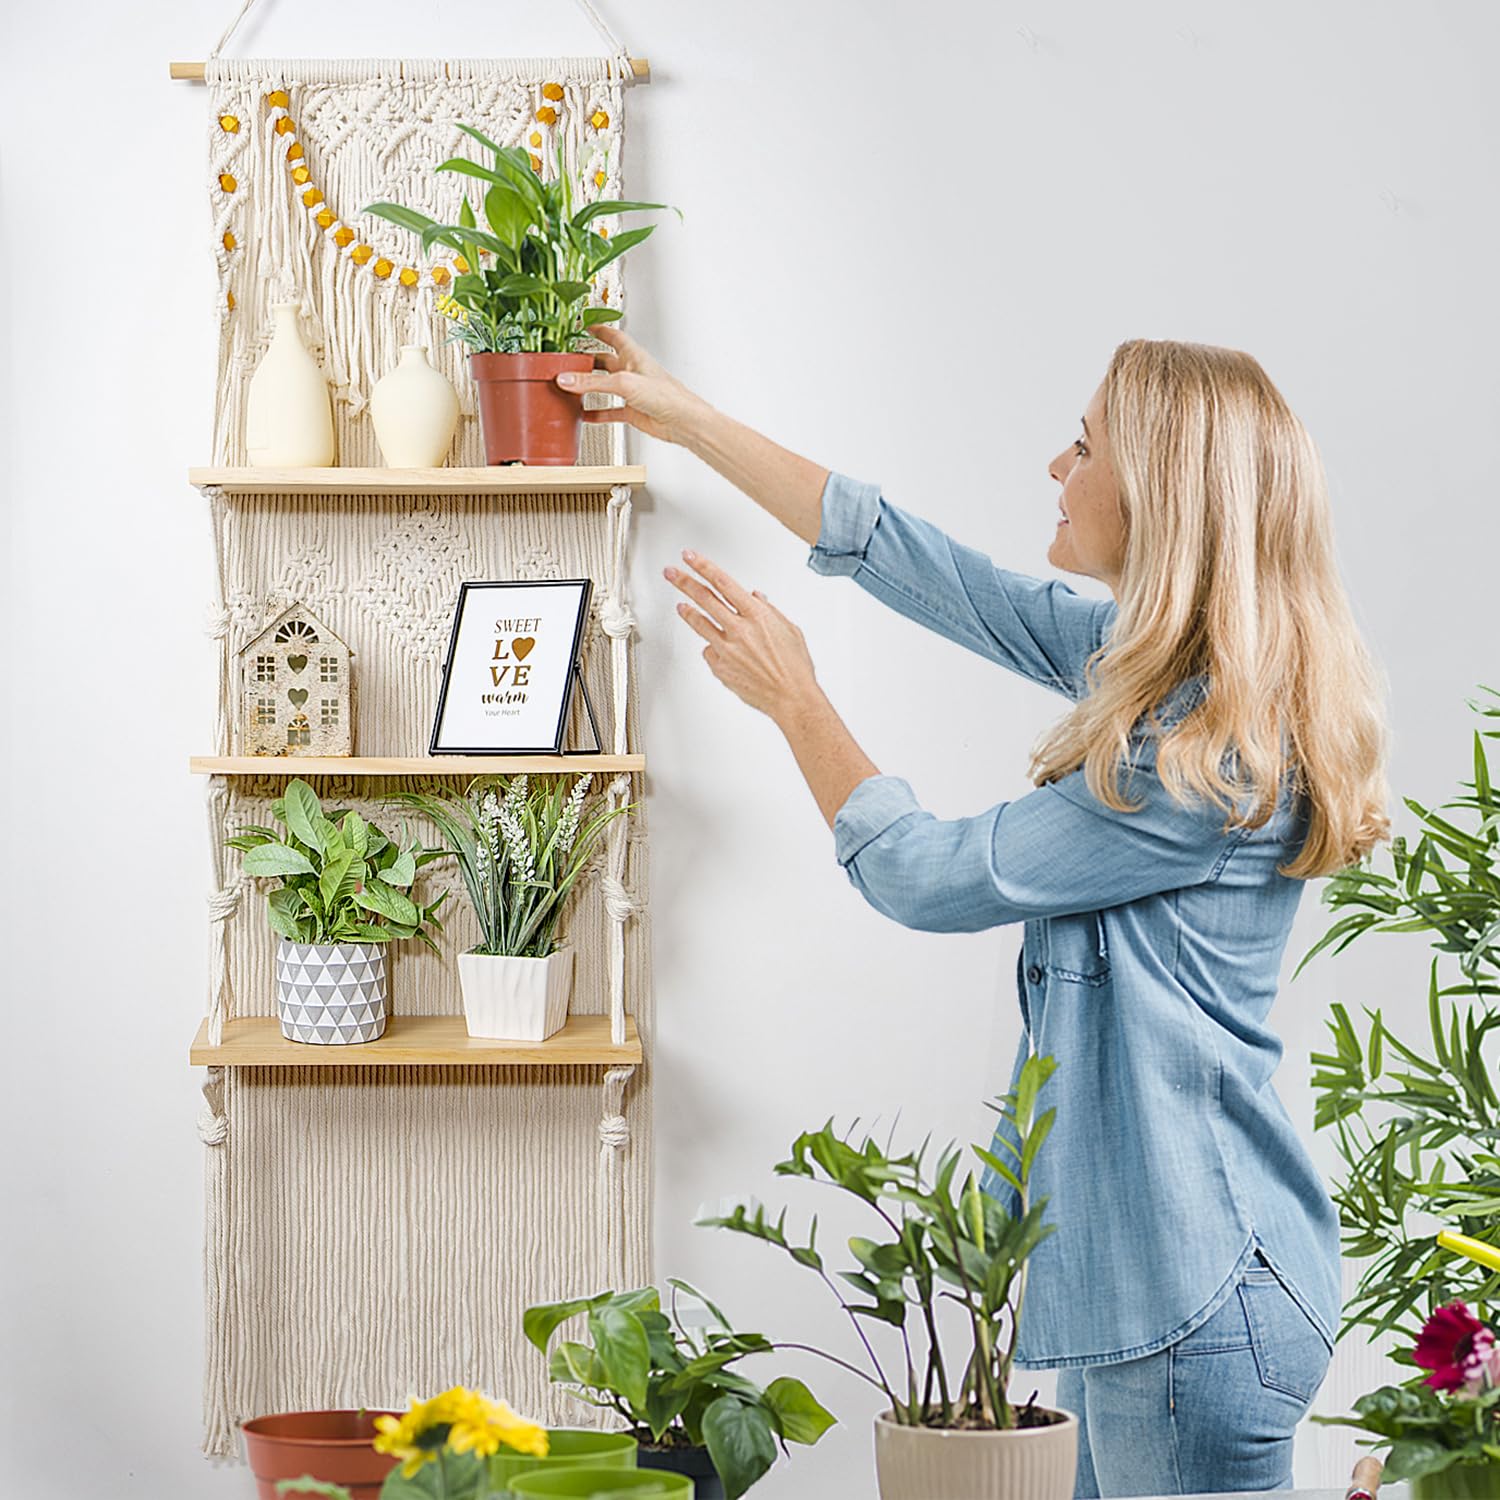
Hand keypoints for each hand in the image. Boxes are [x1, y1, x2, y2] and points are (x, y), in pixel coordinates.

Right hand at [556, 324, 710, 444]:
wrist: (682, 421)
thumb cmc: (665, 395)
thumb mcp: (623, 383)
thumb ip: (592, 382)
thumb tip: (568, 379)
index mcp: (633, 355)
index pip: (613, 336)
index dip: (599, 330)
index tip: (586, 326)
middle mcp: (632, 371)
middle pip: (605, 362)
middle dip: (588, 361)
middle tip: (570, 361)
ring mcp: (632, 392)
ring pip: (605, 386)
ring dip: (589, 387)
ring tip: (572, 386)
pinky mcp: (633, 410)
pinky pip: (610, 410)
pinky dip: (597, 413)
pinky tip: (586, 415)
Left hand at [664, 550, 821, 723]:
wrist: (791, 697)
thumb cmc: (795, 667)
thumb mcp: (789, 629)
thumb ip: (769, 611)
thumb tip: (755, 598)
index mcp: (757, 615)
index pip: (723, 582)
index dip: (703, 566)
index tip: (690, 557)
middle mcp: (738, 630)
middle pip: (704, 598)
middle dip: (684, 582)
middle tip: (672, 572)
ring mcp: (726, 649)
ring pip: (700, 624)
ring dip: (688, 612)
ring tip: (680, 605)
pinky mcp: (720, 667)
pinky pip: (709, 651)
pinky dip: (713, 647)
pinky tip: (718, 648)